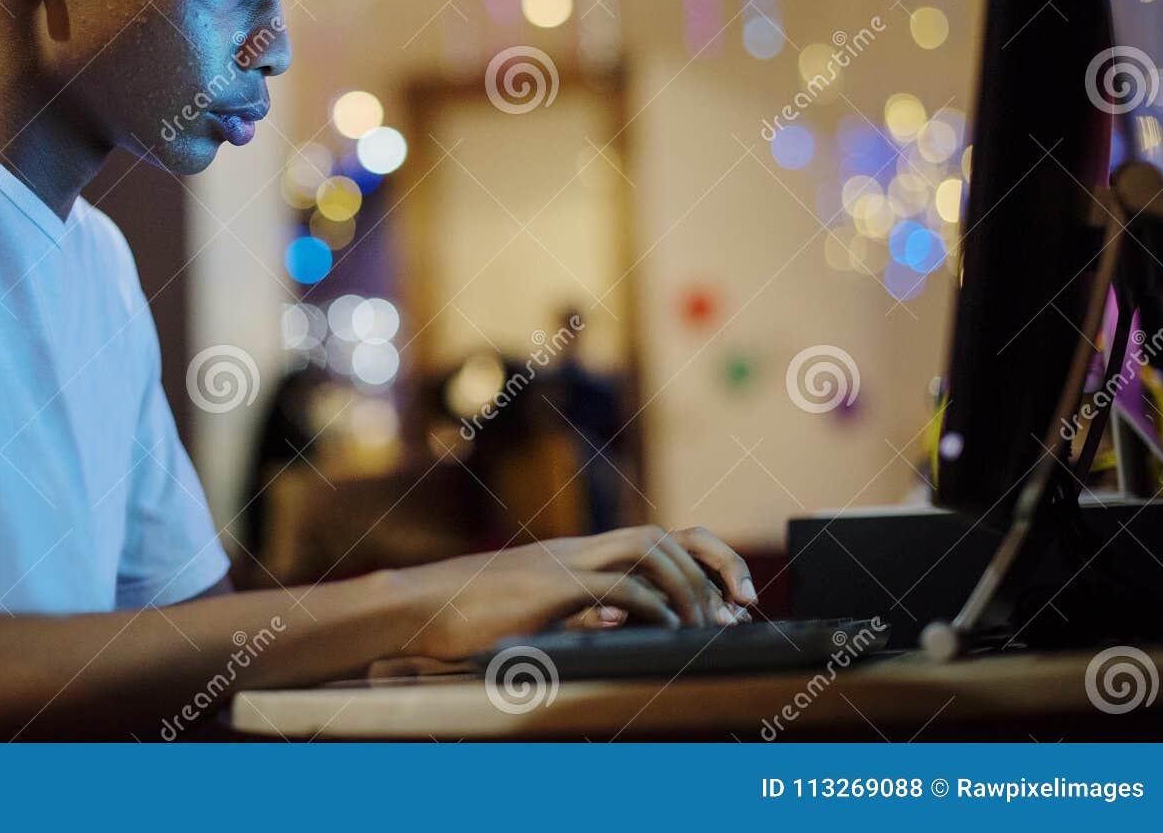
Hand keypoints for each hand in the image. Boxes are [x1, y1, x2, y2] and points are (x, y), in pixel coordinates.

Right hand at [393, 526, 757, 662]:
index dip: (706, 561)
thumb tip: (626, 621)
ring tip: (709, 621)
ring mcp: (565, 563)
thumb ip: (581, 612)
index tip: (734, 597)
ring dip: (689, 584)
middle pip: (667, 534)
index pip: (658, 540)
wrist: (417, 605)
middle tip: (744, 603)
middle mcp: (580, 550)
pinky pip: (615, 587)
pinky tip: (666, 628)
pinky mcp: (551, 587)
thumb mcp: (538, 616)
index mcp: (580, 556)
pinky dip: (651, 606)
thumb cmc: (468, 616)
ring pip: (649, 549)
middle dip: (717, 564)